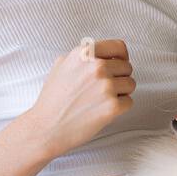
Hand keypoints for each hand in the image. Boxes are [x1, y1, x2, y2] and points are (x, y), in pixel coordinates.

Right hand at [23, 38, 134, 159]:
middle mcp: (96, 67)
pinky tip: (101, 111)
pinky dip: (119, 108)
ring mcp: (106, 86)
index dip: (121, 58)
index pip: (118, 47)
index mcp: (84, 54)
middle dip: (119, 78)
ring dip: (120, 93)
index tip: (117, 66)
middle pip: (127, 67)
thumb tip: (103, 53)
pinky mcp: (112, 106)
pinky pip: (129, 102)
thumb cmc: (53, 99)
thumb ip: (83, 56)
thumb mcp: (61, 66)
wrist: (45, 128)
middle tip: (102, 90)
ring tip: (100, 100)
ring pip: (131, 84)